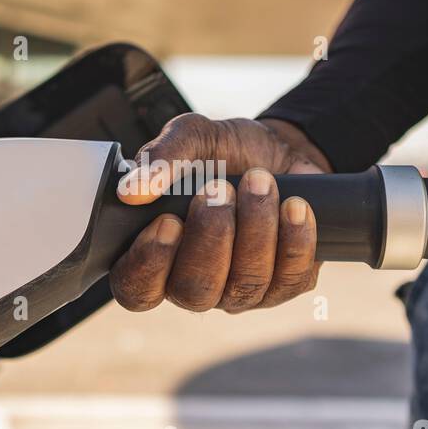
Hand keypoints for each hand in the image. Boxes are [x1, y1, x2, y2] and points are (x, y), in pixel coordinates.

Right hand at [109, 114, 330, 312]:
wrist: (281, 154)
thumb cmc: (227, 154)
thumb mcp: (192, 137)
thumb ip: (159, 157)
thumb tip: (132, 190)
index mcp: (159, 255)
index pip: (137, 289)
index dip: (149, 264)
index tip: (169, 221)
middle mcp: (194, 282)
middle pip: (193, 291)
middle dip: (211, 236)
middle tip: (219, 188)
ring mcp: (239, 291)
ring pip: (244, 283)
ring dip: (255, 227)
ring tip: (261, 180)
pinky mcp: (284, 286)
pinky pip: (290, 277)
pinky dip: (294, 237)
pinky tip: (293, 205)